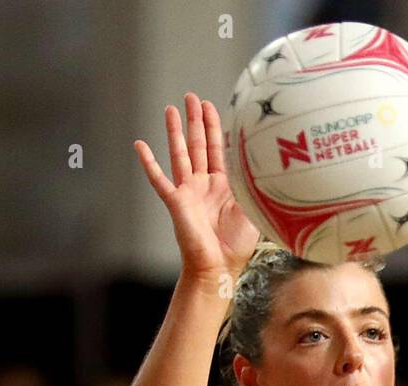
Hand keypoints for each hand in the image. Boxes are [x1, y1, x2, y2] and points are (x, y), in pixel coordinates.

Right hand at [135, 92, 260, 281]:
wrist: (219, 268)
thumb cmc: (238, 246)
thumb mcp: (254, 210)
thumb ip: (255, 187)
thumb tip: (267, 165)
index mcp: (224, 186)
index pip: (218, 149)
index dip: (215, 127)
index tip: (211, 105)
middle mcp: (204, 185)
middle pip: (198, 145)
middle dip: (196, 120)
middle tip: (191, 96)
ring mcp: (188, 192)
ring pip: (180, 154)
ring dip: (175, 132)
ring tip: (171, 109)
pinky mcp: (175, 201)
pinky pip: (159, 179)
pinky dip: (149, 162)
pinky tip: (139, 145)